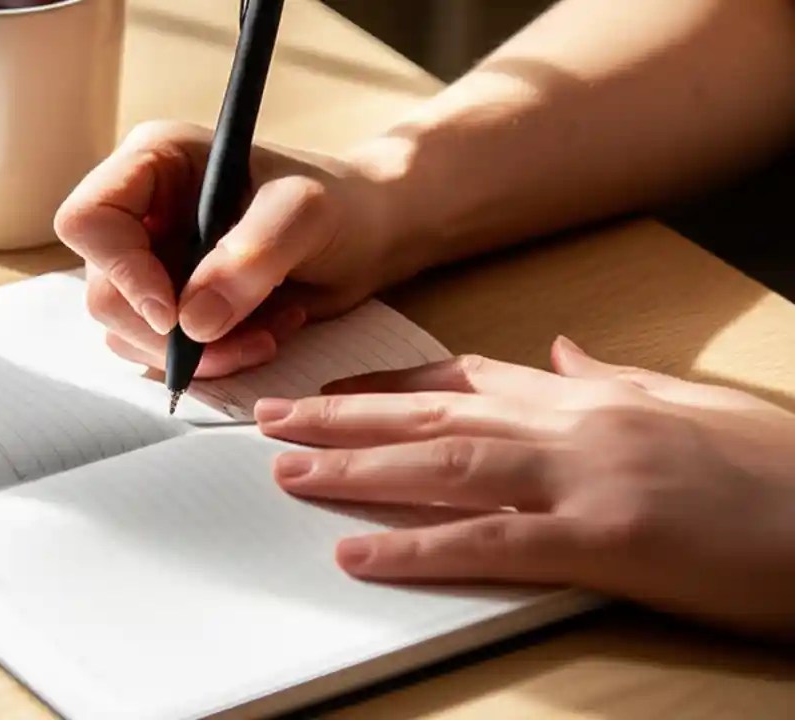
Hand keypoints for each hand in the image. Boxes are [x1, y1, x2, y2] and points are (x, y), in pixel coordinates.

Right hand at [54, 121, 414, 377]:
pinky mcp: (173, 303)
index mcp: (153, 163)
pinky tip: (263, 335)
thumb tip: (192, 322)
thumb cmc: (338, 203)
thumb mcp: (304, 215)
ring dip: (196, 353)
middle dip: (165, 333)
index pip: (89, 220)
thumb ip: (251, 258)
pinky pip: (163, 351)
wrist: (368, 235)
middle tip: (232, 343)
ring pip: (129, 331)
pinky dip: (213, 359)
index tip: (173, 314)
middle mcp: (140, 212)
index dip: (120, 272)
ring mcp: (152, 261)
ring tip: (265, 336)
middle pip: (102, 290)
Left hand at [256, 336, 794, 639]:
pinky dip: (416, 547)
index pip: (465, 380)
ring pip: (445, 465)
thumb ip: (609, 377)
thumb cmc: (771, 466)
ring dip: (357, 467)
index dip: (388, 387)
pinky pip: (491, 543)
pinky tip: (358, 552)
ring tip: (287, 469)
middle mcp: (573, 424)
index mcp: (588, 396)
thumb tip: (560, 351)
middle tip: (270, 418)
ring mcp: (585, 478)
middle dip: (344, 416)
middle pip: (434, 416)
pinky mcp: (605, 541)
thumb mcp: (683, 400)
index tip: (333, 390)